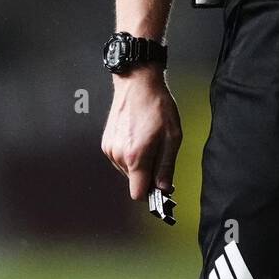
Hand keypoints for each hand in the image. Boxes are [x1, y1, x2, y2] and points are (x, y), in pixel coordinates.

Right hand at [101, 69, 182, 200]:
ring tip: (149, 142)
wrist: (138, 84)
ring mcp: (110, 149)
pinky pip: (120, 159)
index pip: (138, 193)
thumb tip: (164, 188)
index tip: (161, 190)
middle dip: (148, 175)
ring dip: (139, 164)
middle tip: (160, 157)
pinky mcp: (106, 142)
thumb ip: (166, 167)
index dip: (151, 195)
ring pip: (127, 171)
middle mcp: (119, 155)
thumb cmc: (157, 106)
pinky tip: (139, 138)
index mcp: (136, 156)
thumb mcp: (172, 137)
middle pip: (134, 181)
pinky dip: (131, 155)